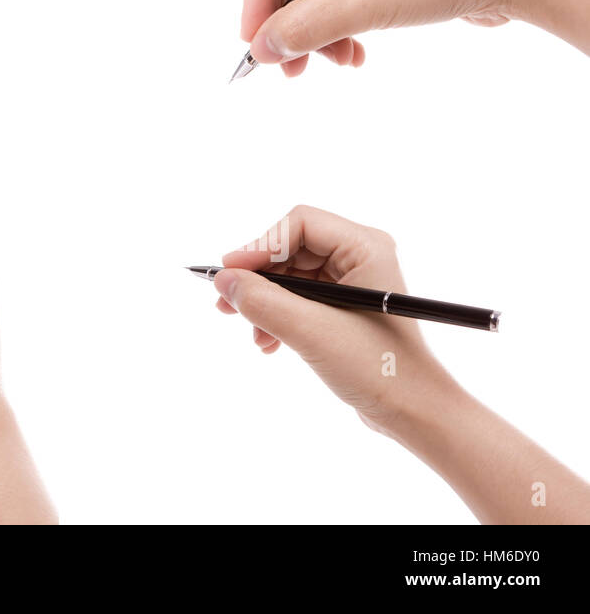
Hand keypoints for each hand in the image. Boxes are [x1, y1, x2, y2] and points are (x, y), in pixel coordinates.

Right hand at [210, 206, 451, 435]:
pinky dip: (279, 315)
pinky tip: (269, 342)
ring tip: (252, 332)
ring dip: (266, 302)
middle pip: (290, 248)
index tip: (229, 273)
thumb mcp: (312, 332)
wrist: (416, 414)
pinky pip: (299, 296)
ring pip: (290, 274)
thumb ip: (263, 301)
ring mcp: (353, 281)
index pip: (298, 225)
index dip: (259, 245)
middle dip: (258, 278)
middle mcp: (360, 256)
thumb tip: (223, 280)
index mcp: (365, 247)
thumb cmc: (380, 370)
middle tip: (226, 302)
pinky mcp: (345, 306)